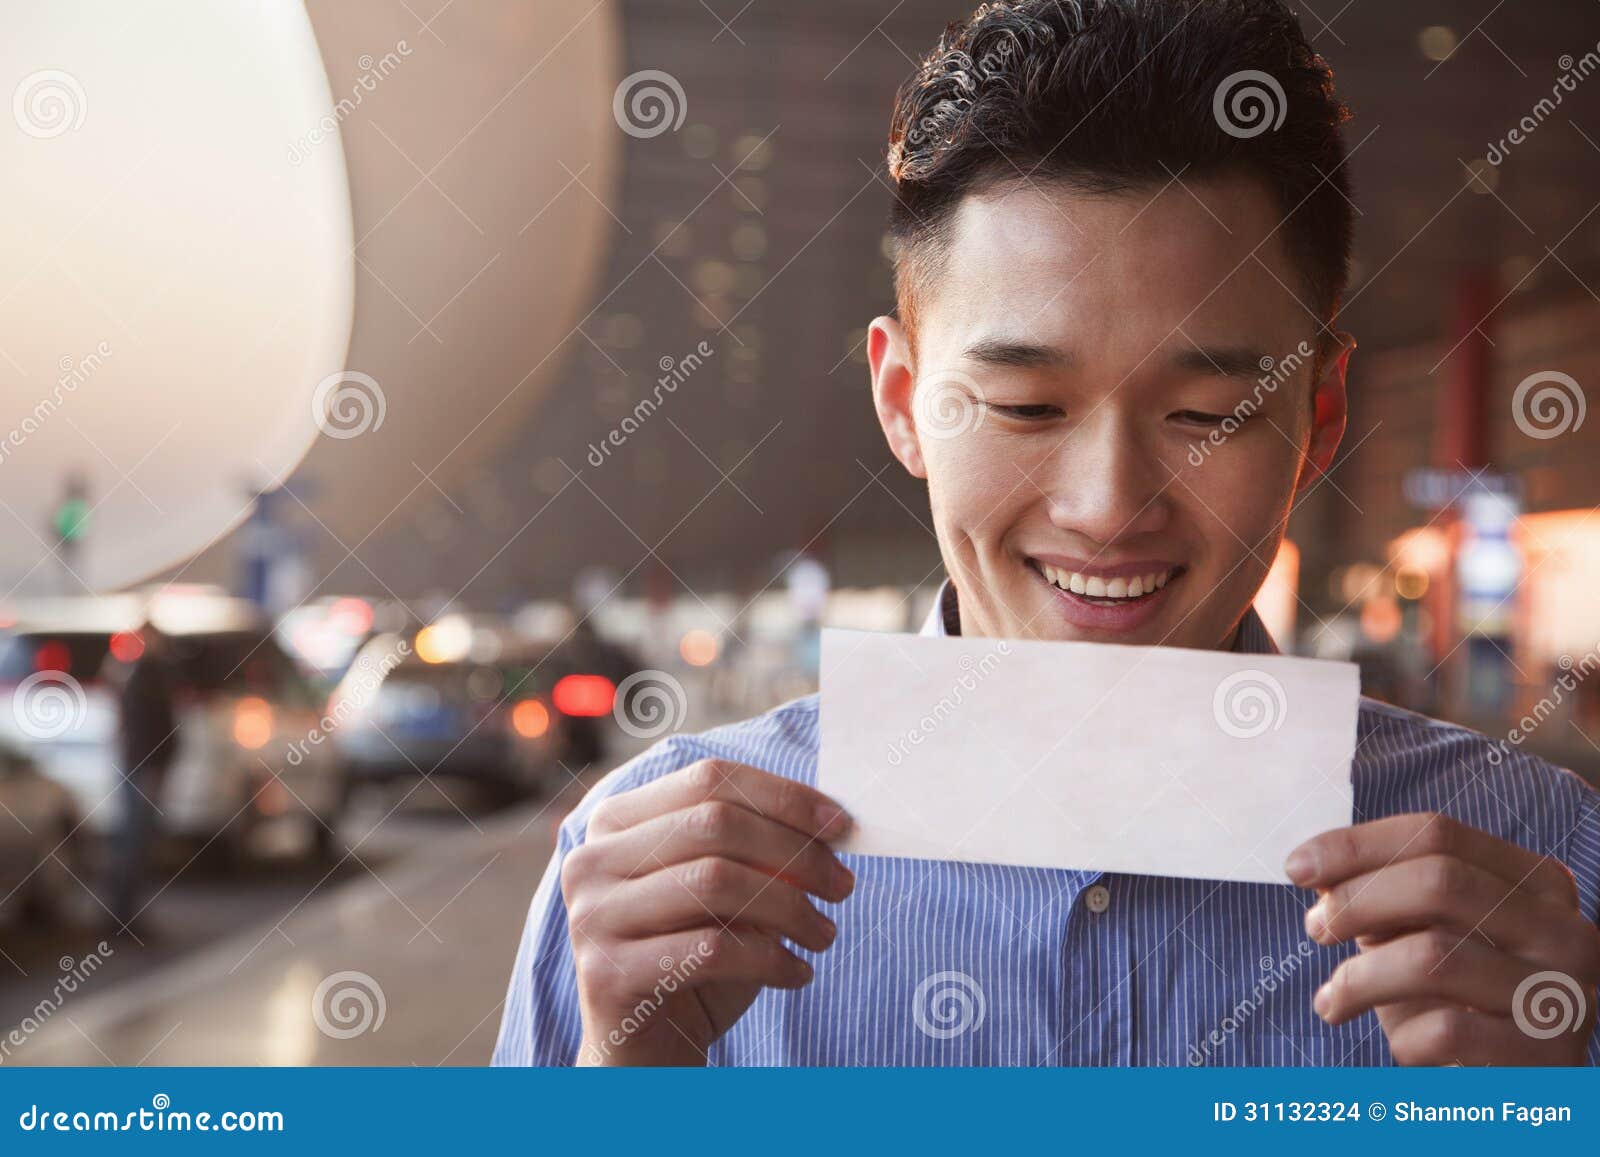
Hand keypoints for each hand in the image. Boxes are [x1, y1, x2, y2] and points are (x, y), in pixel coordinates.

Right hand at [561, 758, 853, 1064]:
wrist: (646, 1052)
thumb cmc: (694, 959)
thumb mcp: (727, 895)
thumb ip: (760, 850)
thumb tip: (831, 821)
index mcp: (615, 821)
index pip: (709, 778)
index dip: (783, 797)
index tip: (841, 825)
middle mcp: (590, 859)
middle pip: (715, 823)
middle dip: (795, 852)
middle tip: (843, 886)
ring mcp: (592, 916)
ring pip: (716, 882)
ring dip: (791, 909)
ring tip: (823, 935)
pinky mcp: (607, 973)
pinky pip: (711, 949)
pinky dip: (771, 959)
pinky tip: (797, 974)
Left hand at [1287, 813, 1599, 1064]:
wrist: (1522, 1093)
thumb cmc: (1462, 1003)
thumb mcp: (1423, 937)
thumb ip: (1381, 898)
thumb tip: (1316, 870)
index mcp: (1537, 883)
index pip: (1438, 834)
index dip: (1356, 845)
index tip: (1296, 868)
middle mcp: (1564, 930)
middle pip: (1438, 882)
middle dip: (1356, 901)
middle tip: (1316, 929)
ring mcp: (1562, 993)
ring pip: (1434, 957)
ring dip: (1360, 977)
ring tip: (1332, 1000)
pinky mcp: (1548, 1057)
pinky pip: (1446, 1031)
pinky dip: (1402, 1039)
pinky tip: (1396, 1048)